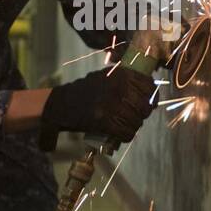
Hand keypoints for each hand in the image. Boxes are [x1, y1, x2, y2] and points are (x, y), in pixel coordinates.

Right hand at [39, 66, 156, 150]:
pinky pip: (127, 132)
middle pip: (145, 106)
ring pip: (137, 121)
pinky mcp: (105, 122)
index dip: (151, 96)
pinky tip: (120, 134)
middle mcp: (119, 88)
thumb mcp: (105, 76)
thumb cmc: (84, 90)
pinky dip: (126, 136)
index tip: (147, 102)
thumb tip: (149, 86)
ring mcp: (112, 105)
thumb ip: (125, 79)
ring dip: (133, 126)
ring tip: (125, 125)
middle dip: (142, 114)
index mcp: (120, 74)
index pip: (149, 86)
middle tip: (134, 116)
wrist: (59, 104)